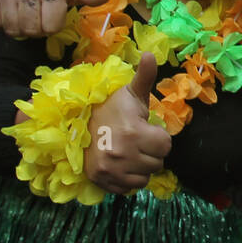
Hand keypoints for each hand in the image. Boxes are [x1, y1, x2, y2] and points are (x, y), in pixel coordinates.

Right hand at [0, 0, 108, 37]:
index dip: (54, 25)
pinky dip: (2, 22)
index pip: (50, 27)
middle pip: (31, 30)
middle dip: (38, 29)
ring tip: (28, 14)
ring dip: (21, 28)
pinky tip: (13, 11)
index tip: (55, 15)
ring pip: (11, 28)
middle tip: (41, 16)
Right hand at [84, 52, 172, 194]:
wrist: (76, 123)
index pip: (166, 146)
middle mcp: (122, 154)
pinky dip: (128, 179)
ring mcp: (110, 170)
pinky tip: (120, 164)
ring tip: (128, 152)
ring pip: (145, 178)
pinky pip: (130, 189)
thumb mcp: (130, 92)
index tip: (145, 130)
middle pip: (157, 163)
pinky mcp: (102, 181)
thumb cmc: (110, 108)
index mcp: (134, 132)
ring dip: (140, 167)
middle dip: (150, 153)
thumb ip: (145, 76)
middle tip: (135, 141)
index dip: (158, 138)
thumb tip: (151, 53)